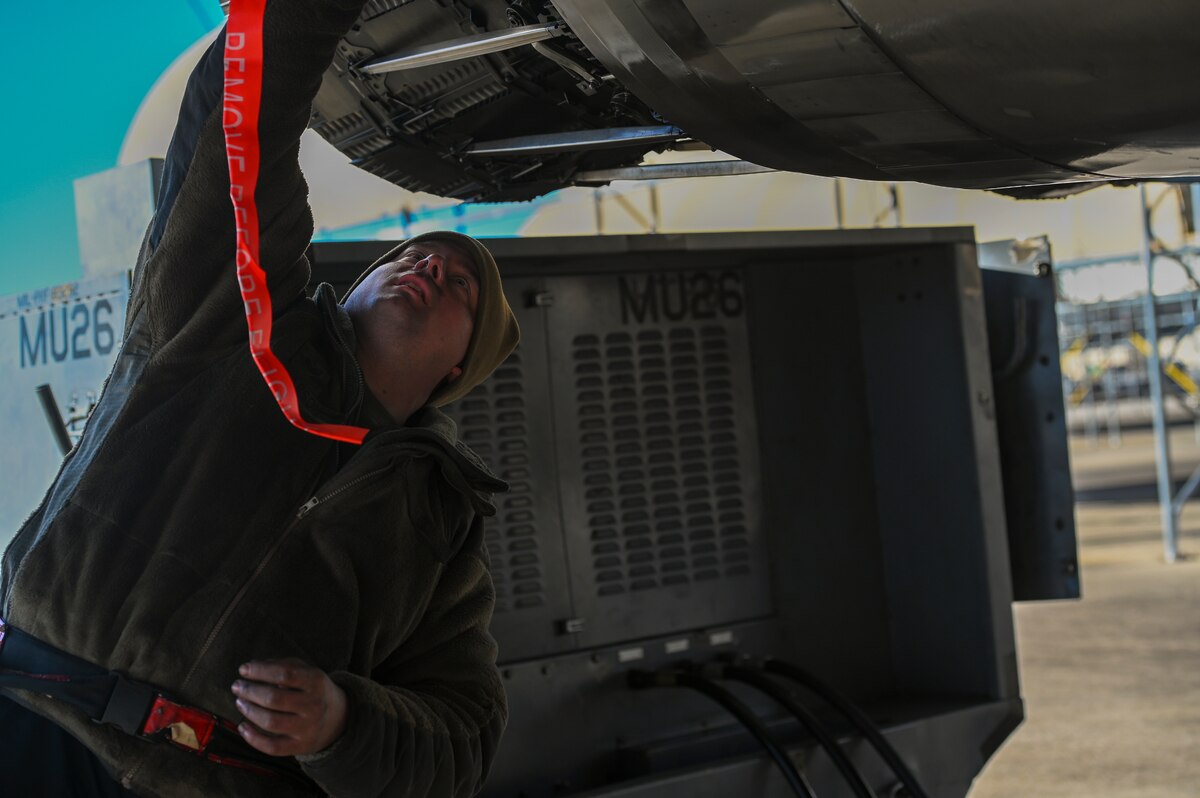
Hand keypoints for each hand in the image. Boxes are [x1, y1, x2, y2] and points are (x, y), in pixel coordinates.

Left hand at [231, 658, 347, 756]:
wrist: (338, 718)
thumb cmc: (313, 690)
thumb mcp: (306, 671)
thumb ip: (281, 665)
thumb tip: (251, 666)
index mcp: (316, 681)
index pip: (285, 674)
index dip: (261, 671)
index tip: (243, 669)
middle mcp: (314, 705)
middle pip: (275, 698)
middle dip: (250, 691)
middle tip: (237, 686)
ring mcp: (308, 728)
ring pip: (271, 722)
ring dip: (249, 711)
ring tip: (240, 702)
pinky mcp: (301, 746)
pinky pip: (273, 747)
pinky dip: (253, 738)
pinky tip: (242, 726)